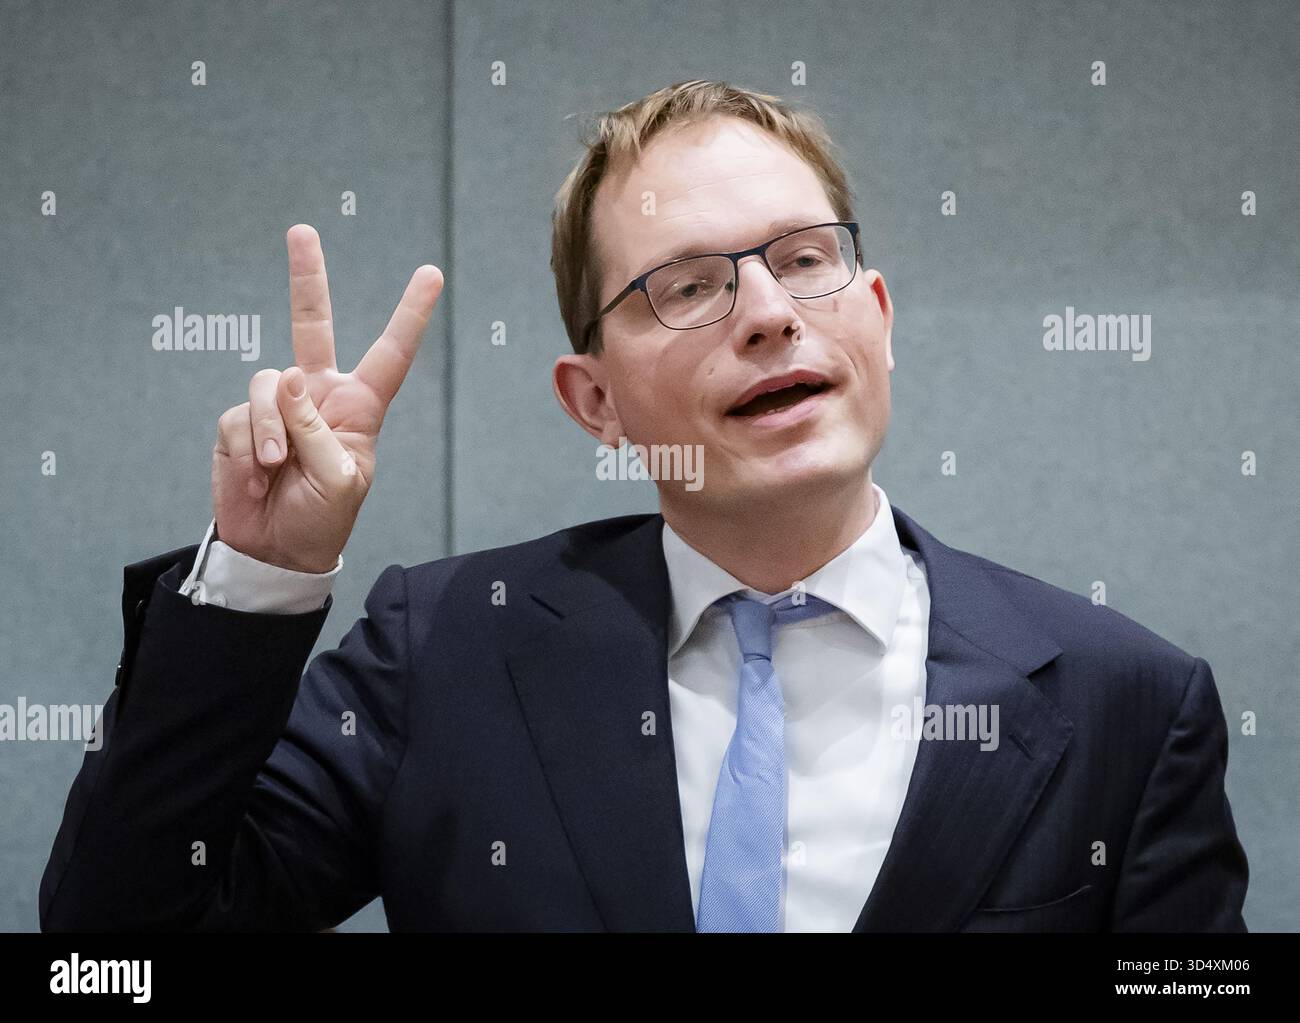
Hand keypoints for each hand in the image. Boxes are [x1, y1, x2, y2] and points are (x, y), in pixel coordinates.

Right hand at [211, 224, 443, 572]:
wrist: (274, 549)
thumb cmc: (322, 518)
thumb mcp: (339, 480)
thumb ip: (317, 430)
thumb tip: (286, 377)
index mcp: (359, 407)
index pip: (391, 354)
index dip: (409, 315)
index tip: (431, 274)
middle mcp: (318, 396)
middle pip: (311, 325)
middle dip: (306, 277)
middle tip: (302, 231)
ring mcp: (278, 406)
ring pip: (269, 383)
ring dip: (270, 429)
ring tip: (274, 468)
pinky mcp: (242, 421)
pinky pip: (240, 416)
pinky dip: (246, 448)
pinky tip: (255, 476)